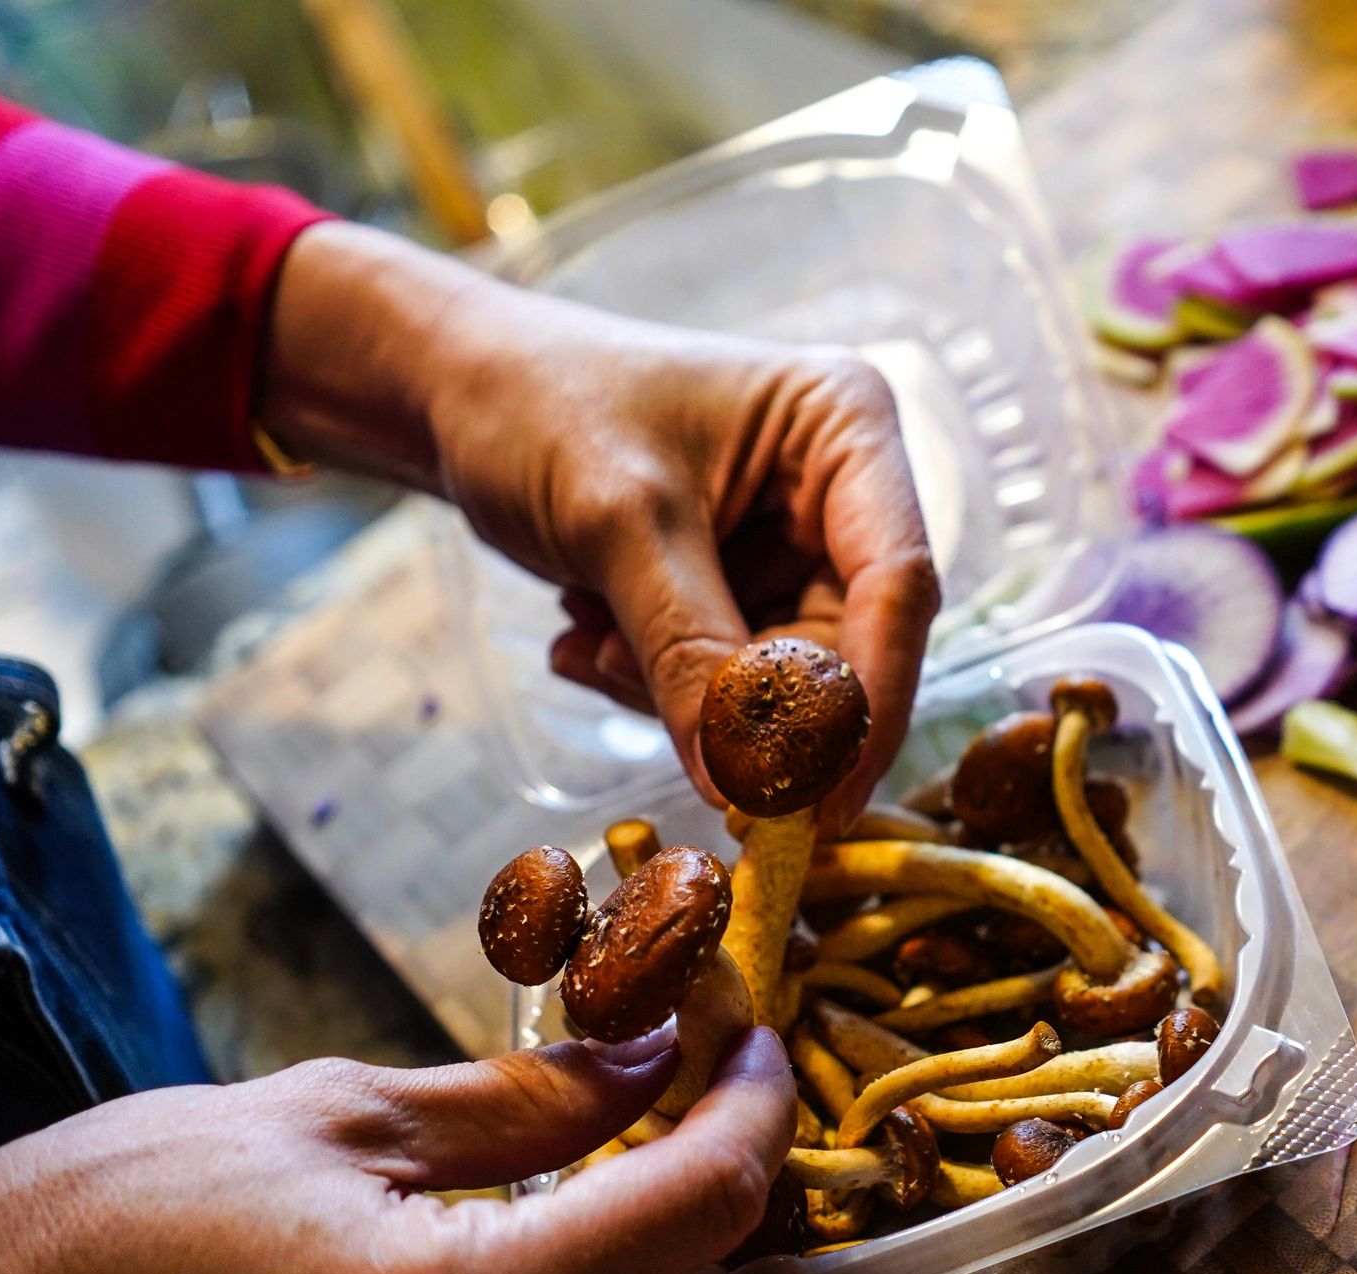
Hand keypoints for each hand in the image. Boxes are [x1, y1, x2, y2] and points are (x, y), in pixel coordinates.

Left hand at [260, 223, 939, 825]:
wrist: (458, 390)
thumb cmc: (538, 404)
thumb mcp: (617, 523)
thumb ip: (685, 651)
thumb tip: (737, 783)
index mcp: (846, 429)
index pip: (898, 584)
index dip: (871, 700)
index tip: (823, 799)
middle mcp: (841, 491)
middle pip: (845, 650)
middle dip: (743, 702)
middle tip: (636, 689)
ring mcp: (794, 546)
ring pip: (780, 686)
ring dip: (679, 694)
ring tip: (589, 642)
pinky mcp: (746, 590)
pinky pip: (729, 684)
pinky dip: (657, 685)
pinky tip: (585, 639)